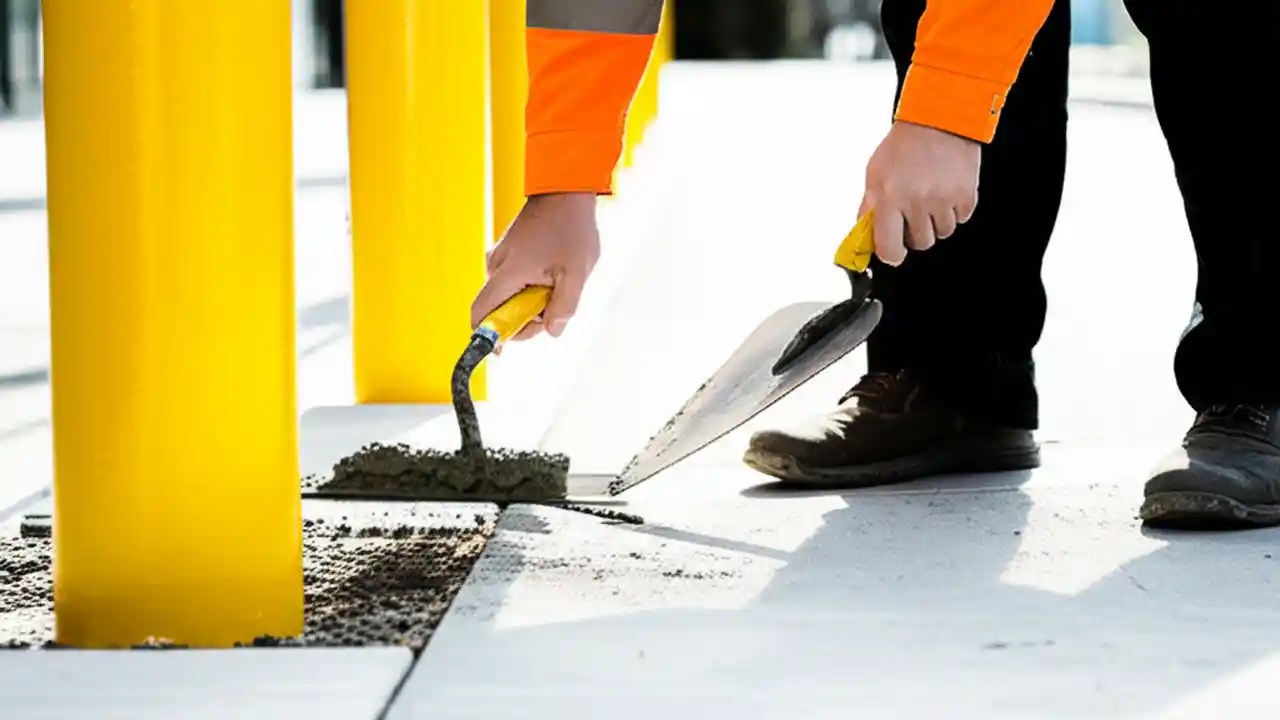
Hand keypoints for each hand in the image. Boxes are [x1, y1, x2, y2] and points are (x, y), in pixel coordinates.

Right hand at [470, 192, 599, 348]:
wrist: (566, 190)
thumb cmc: (571, 229)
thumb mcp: (576, 273)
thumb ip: (563, 307)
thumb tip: (550, 331)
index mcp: (508, 273)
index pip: (481, 314)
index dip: (487, 338)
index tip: (501, 352)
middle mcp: (496, 265)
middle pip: (497, 311)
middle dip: (524, 319)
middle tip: (553, 307)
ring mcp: (500, 257)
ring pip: (507, 297)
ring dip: (530, 302)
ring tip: (557, 281)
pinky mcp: (507, 253)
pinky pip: (513, 282)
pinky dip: (530, 287)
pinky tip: (551, 273)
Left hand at [858, 120, 980, 265]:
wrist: (940, 119)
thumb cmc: (905, 144)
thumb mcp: (875, 173)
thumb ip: (869, 207)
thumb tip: (866, 236)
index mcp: (889, 197)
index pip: (889, 248)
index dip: (891, 254)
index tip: (893, 251)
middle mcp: (916, 201)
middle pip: (920, 243)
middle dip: (916, 231)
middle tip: (913, 210)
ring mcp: (943, 200)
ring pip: (943, 233)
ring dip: (936, 220)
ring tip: (931, 195)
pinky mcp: (966, 195)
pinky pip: (961, 219)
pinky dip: (954, 210)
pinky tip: (946, 189)